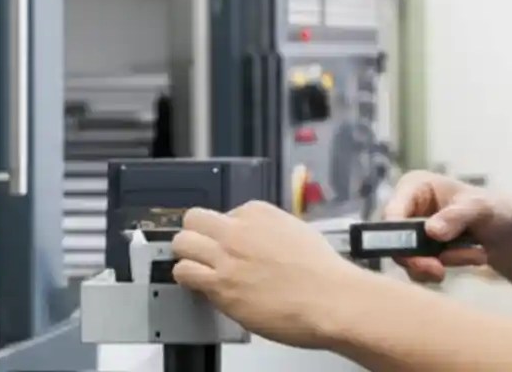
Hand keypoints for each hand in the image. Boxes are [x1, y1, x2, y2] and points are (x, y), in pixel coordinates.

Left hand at [171, 201, 364, 348]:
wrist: (330, 299)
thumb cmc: (322, 273)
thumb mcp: (297, 233)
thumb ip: (270, 232)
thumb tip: (259, 242)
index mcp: (258, 212)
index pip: (226, 214)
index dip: (228, 232)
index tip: (233, 245)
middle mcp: (238, 229)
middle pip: (194, 219)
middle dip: (196, 233)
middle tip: (203, 249)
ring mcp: (226, 256)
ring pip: (181, 242)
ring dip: (187, 255)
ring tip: (196, 267)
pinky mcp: (219, 284)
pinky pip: (183, 273)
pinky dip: (186, 277)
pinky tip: (197, 284)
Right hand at [382, 171, 511, 283]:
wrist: (504, 228)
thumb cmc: (490, 208)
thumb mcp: (479, 207)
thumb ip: (456, 216)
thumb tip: (431, 232)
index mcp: (414, 186)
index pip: (392, 211)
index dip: (395, 233)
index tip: (413, 253)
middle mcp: (407, 208)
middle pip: (395, 240)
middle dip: (419, 258)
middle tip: (439, 271)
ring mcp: (412, 232)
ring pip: (409, 259)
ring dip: (442, 263)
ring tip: (478, 255)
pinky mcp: (419, 252)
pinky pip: (422, 270)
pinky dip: (448, 268)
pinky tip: (474, 257)